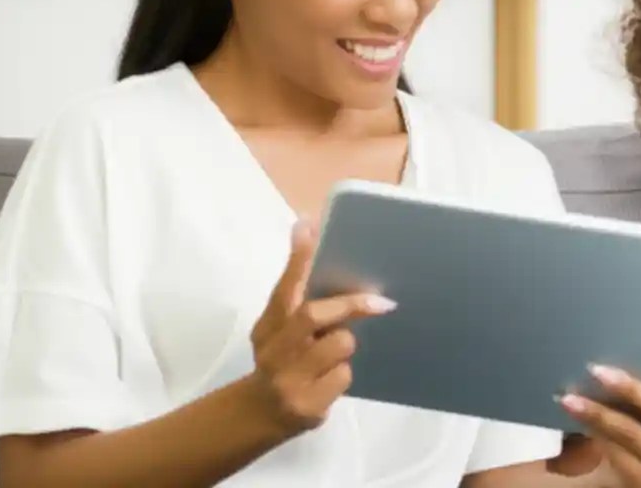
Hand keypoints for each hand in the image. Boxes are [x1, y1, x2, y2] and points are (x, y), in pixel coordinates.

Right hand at [246, 218, 396, 435]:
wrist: (259, 414)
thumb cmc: (280, 359)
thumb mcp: (279, 328)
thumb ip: (297, 294)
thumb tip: (310, 232)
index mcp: (268, 325)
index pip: (284, 287)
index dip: (298, 258)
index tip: (309, 226)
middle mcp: (274, 350)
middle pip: (313, 315)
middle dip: (350, 305)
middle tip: (381, 302)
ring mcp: (289, 380)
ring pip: (339, 344)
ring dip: (346, 345)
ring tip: (337, 353)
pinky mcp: (308, 406)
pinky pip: (344, 376)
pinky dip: (342, 375)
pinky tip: (329, 381)